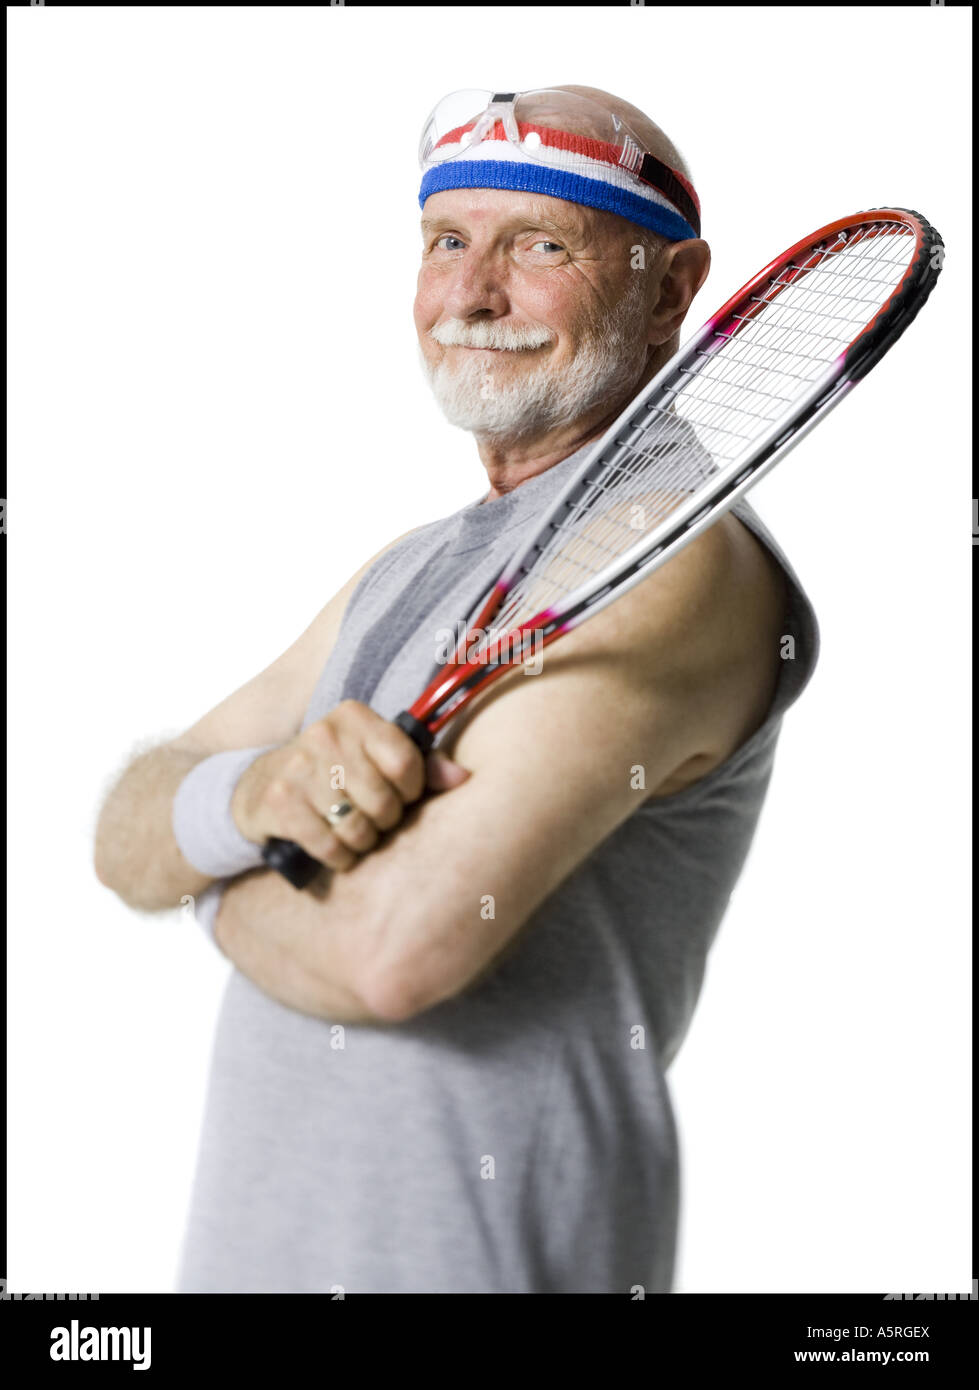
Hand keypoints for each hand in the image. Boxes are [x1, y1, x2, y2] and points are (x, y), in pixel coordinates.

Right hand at [231, 700, 468, 871]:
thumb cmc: (334, 775)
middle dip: (385, 820)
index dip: (410, 789)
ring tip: (354, 834)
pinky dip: (337, 856)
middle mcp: (325, 734)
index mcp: (354, 717)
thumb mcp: (373, 760)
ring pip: (357, 826)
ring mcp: (298, 767)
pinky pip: (328, 844)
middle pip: (383, 800)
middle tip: (373, 819)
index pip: (405, 760)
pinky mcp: (279, 801)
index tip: (401, 795)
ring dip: (361, 842)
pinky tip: (334, 848)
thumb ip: (422, 766)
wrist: (261, 788)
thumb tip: (463, 777)